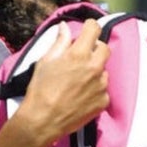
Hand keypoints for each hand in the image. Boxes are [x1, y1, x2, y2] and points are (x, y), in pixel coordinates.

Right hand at [14, 20, 109, 143]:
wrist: (44, 119)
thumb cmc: (41, 88)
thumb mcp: (46, 61)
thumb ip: (59, 42)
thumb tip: (64, 27)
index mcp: (79, 54)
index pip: (94, 29)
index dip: (89, 27)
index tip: (86, 31)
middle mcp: (95, 68)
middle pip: (105, 48)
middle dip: (95, 48)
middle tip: (82, 56)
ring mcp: (101, 85)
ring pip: (104, 70)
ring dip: (95, 70)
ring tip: (78, 81)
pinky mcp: (104, 100)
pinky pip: (103, 89)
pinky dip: (95, 89)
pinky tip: (81, 95)